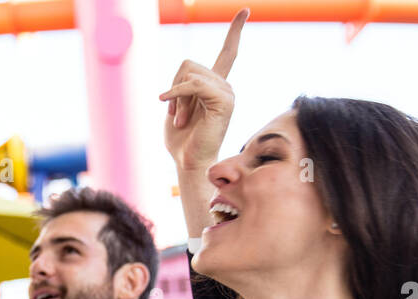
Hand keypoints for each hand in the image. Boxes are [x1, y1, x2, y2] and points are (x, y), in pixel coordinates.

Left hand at [161, 8, 247, 170]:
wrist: (189, 163)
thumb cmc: (181, 141)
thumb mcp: (175, 108)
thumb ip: (179, 90)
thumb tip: (175, 86)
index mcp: (216, 85)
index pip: (228, 52)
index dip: (235, 31)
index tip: (244, 10)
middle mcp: (225, 86)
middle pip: (188, 64)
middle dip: (174, 88)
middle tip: (176, 116)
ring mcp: (227, 92)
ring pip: (189, 73)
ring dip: (176, 97)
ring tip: (181, 120)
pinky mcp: (224, 101)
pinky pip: (195, 84)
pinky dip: (178, 95)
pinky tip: (173, 112)